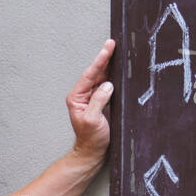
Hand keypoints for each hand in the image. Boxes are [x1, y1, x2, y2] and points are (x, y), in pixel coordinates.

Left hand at [66, 38, 114, 161]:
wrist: (93, 152)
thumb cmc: (91, 138)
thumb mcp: (93, 120)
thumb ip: (99, 100)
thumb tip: (107, 85)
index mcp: (76, 97)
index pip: (90, 74)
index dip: (100, 60)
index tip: (108, 48)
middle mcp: (83, 95)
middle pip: (95, 72)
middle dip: (105, 58)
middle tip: (113, 43)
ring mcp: (92, 98)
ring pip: (102, 77)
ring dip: (110, 65)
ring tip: (117, 52)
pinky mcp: (101, 102)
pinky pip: (107, 85)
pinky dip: (114, 76)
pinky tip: (119, 69)